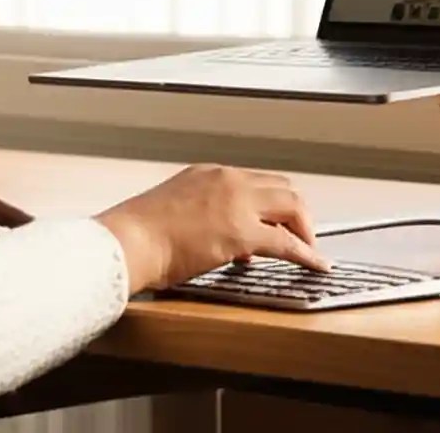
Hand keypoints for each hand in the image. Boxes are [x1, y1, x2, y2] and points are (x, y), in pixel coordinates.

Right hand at [95, 164, 329, 293]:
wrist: (124, 242)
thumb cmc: (135, 236)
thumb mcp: (172, 212)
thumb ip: (202, 218)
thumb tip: (220, 242)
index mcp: (209, 174)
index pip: (256, 182)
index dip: (271, 204)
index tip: (277, 221)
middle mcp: (228, 180)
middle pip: (282, 187)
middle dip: (296, 212)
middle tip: (301, 235)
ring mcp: (237, 203)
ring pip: (292, 206)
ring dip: (304, 228)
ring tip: (309, 249)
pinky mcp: (242, 232)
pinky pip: (288, 242)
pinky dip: (307, 253)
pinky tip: (316, 264)